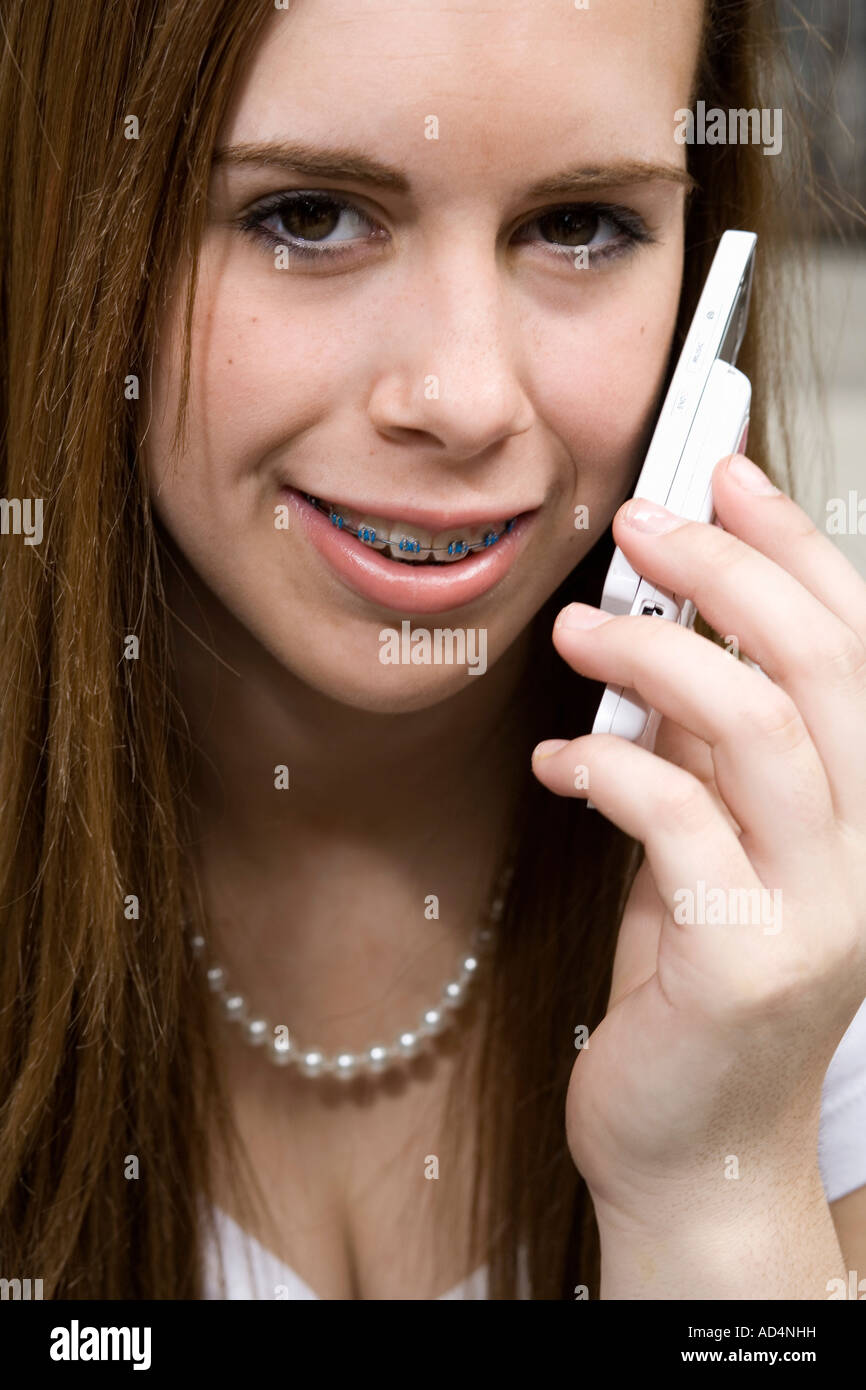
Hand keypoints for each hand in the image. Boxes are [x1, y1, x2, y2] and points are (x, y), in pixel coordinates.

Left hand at [531, 453, 865, 1248]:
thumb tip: (664, 636)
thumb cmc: (694, 983)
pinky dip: (610, 767)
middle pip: (824, 666)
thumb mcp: (709, 840)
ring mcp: (819, 910)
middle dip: (729, 572)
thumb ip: (705, 749)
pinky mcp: (747, 963)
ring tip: (577, 630)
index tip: (723, 474)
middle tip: (640, 526)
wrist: (693, 1146)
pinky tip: (559, 762)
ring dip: (658, 655)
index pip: (858, 642)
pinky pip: (679, 823)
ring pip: (759, 730)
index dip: (794, 546)